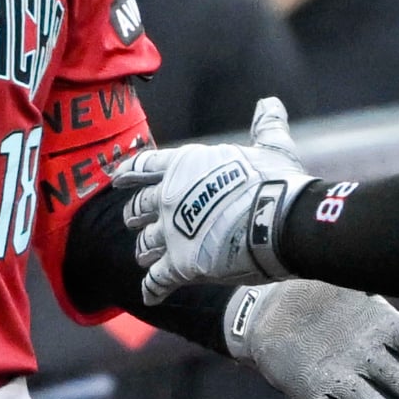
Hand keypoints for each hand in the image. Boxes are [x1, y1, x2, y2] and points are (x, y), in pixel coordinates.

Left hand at [115, 97, 313, 304]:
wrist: (281, 222)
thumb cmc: (277, 182)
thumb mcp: (272, 148)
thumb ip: (265, 126)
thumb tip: (271, 103)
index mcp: (184, 165)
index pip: (144, 166)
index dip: (128, 174)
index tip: (116, 180)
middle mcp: (169, 197)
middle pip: (138, 209)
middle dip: (137, 217)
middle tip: (139, 224)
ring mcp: (171, 232)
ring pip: (144, 246)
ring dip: (146, 252)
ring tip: (151, 259)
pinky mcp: (179, 264)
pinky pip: (156, 280)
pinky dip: (152, 288)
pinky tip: (151, 294)